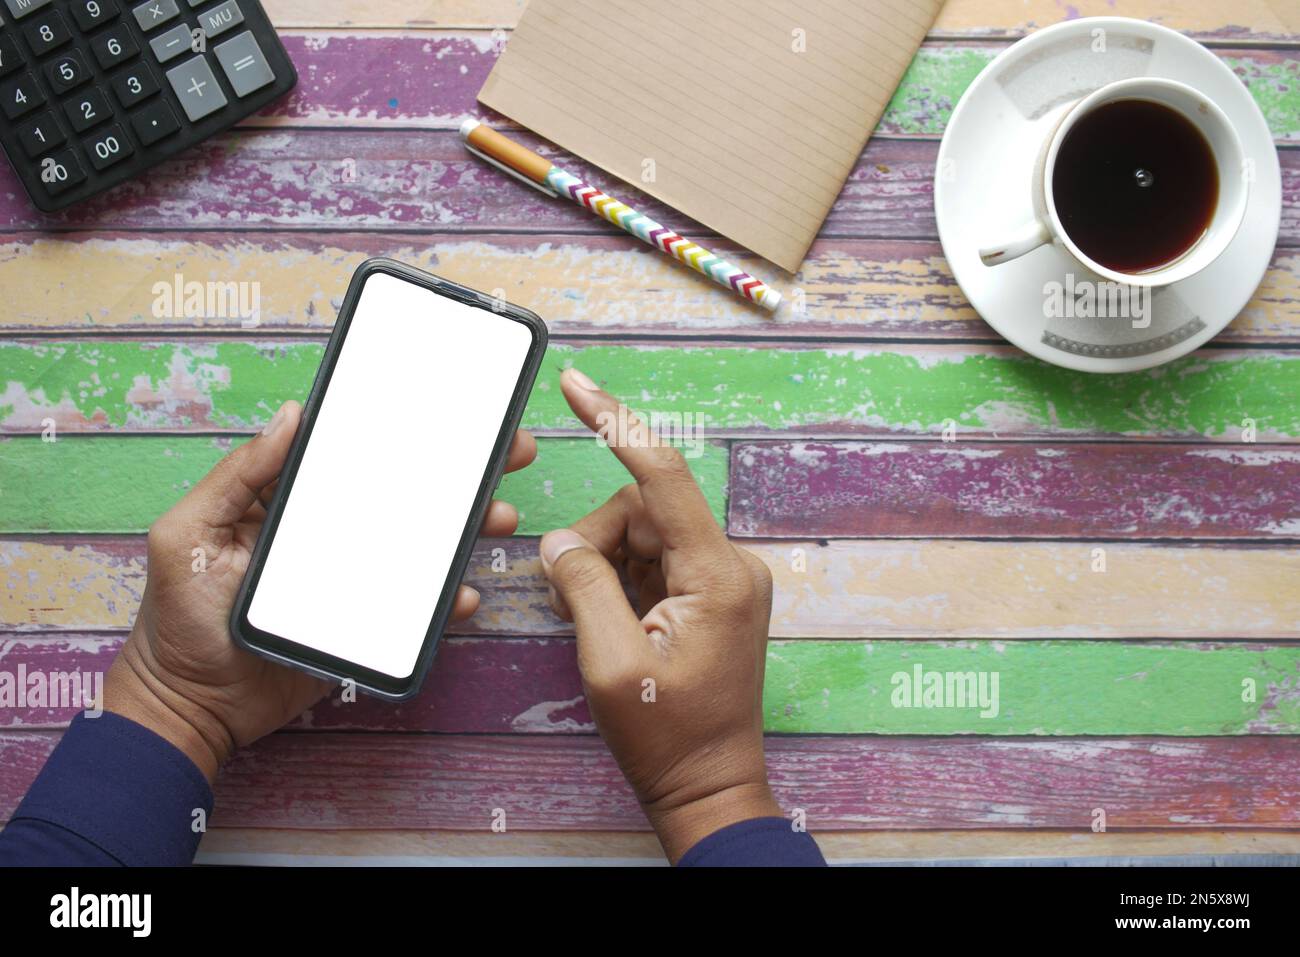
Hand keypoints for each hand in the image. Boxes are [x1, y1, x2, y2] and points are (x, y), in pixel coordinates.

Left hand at [105, 401, 537, 781]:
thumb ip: (236, 476)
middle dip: (461, 471)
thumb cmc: (178, 618)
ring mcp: (356, 578)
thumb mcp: (189, 533)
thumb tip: (289, 416)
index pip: (357, 455)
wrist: (190, 708)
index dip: (406, 431)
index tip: (453, 410)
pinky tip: (466, 594)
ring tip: (498, 518)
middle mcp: (333, 533)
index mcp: (294, 501)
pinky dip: (451, 599)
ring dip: (468, 528)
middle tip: (507, 452)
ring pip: (424, 546)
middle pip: (406, 493)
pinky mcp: (370, 623)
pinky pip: (420, 607)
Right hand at [538, 369, 780, 861]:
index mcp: (716, 575)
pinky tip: (613, 620)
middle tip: (571, 600)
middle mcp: (731, 564)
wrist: (709, 784)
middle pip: (641, 510)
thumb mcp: (610, 664)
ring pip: (642, 533)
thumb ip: (582, 586)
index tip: (577, 386)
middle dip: (596, 545)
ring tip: (596, 624)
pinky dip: (620, 579)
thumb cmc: (667, 737)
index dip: (614, 423)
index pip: (661, 476)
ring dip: (605, 566)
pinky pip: (653, 559)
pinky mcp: (713, 592)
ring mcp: (725, 578)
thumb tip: (560, 541)